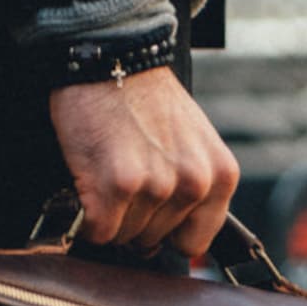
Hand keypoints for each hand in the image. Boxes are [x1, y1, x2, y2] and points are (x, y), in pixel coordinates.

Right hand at [49, 66, 239, 258]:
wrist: (113, 60)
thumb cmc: (147, 102)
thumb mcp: (194, 145)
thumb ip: (195, 190)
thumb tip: (179, 245)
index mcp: (220, 176)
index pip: (194, 242)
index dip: (166, 231)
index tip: (151, 211)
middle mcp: (194, 183)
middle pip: (154, 241)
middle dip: (134, 219)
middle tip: (124, 178)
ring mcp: (157, 185)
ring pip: (124, 236)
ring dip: (109, 215)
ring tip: (109, 173)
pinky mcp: (118, 184)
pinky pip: (98, 230)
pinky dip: (86, 217)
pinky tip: (89, 183)